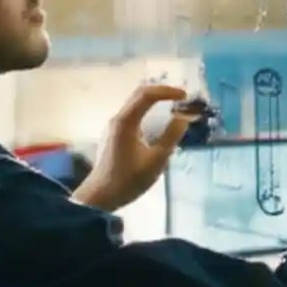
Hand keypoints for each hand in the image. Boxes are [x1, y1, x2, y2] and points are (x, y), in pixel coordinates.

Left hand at [74, 84, 196, 211]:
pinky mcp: (116, 133)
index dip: (167, 92)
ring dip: (155, 99)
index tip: (185, 97)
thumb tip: (183, 118)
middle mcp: (118, 119)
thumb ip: (170, 137)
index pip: (147, 95)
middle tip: (182, 98)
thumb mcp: (156, 161)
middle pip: (139, 94)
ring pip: (135, 102)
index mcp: (126, 123)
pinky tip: (159, 119)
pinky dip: (148, 109)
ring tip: (174, 105)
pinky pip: (133, 112)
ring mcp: (115, 125)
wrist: (101, 195)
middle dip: (162, 91)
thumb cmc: (128, 180)